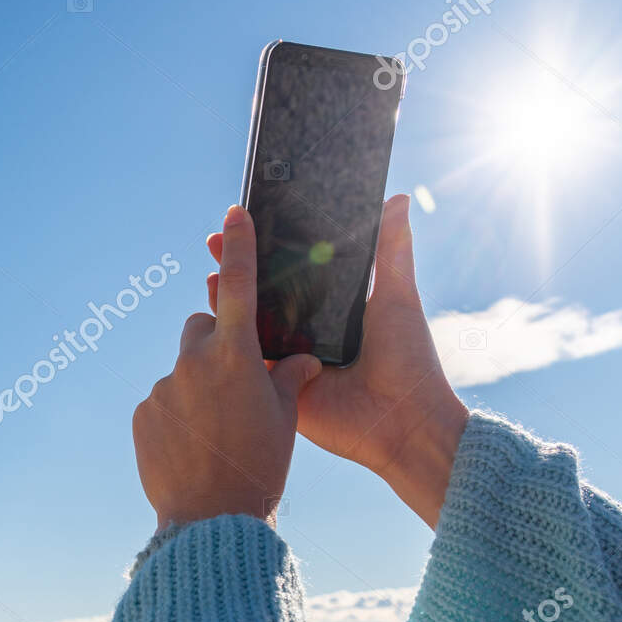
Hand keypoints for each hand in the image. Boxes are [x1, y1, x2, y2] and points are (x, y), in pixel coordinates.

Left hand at [133, 205, 321, 528]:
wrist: (209, 520)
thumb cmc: (258, 469)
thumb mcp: (286, 421)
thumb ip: (289, 380)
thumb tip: (300, 360)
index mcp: (236, 358)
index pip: (238, 287)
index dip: (240, 247)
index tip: (234, 212)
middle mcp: (193, 364)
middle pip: (203, 329)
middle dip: (218, 344)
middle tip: (237, 384)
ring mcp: (163, 388)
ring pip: (183, 370)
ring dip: (199, 386)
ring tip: (218, 431)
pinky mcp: (142, 414)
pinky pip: (164, 401)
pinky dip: (179, 414)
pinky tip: (195, 446)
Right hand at [205, 194, 465, 527]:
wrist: (404, 422)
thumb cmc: (409, 361)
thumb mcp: (397, 297)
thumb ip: (392, 250)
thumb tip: (397, 199)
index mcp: (332, 311)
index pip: (292, 273)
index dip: (269, 249)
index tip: (247, 222)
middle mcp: (307, 333)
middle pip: (264, 296)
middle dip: (238, 269)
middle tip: (216, 240)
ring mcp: (289, 361)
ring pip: (249, 326)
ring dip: (226, 301)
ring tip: (211, 273)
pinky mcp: (277, 388)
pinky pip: (247, 364)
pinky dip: (228, 344)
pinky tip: (212, 321)